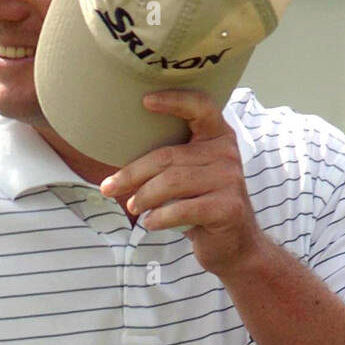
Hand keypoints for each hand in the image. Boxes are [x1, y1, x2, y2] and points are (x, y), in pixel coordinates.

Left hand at [99, 88, 264, 277]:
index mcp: (218, 137)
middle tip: (109, 187)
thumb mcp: (191, 176)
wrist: (236, 244)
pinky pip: (182, 209)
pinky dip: (160, 218)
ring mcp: (230, 180)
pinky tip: (150, 223)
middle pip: (168, 156)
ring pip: (172, 182)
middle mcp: (227, 153)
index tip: (145, 101)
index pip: (200, 107)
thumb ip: (170, 161)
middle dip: (133, 173)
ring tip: (132, 207)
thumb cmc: (203, 205)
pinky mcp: (227, 208)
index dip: (174, 100)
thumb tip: (119, 166)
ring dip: (144, 197)